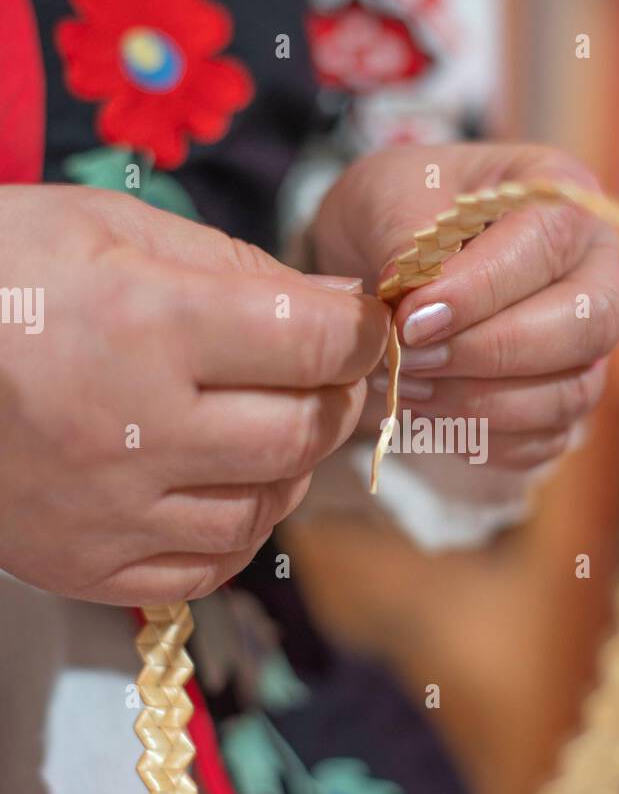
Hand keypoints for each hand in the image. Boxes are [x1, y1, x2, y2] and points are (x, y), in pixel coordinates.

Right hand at [0, 185, 387, 603]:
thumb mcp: (104, 225)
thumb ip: (227, 263)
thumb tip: (329, 311)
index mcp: (145, 323)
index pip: (315, 341)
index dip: (362, 332)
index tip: (362, 326)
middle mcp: (133, 429)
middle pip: (301, 434)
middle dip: (336, 398)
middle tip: (322, 374)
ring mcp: (106, 512)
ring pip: (264, 510)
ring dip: (288, 466)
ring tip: (260, 423)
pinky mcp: (81, 567)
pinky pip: (207, 569)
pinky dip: (235, 527)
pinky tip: (217, 484)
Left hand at [310, 143, 618, 471]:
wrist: (375, 259)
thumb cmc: (394, 211)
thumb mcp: (383, 193)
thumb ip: (402, 234)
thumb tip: (416, 295)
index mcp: (563, 195)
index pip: (550, 241)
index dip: (483, 288)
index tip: (412, 318)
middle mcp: (596, 271)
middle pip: (588, 324)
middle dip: (492, 351)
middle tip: (410, 357)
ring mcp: (586, 346)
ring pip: (570, 392)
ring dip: (480, 401)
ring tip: (406, 383)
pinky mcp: (560, 404)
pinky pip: (542, 441)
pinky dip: (480, 437)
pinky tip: (424, 411)